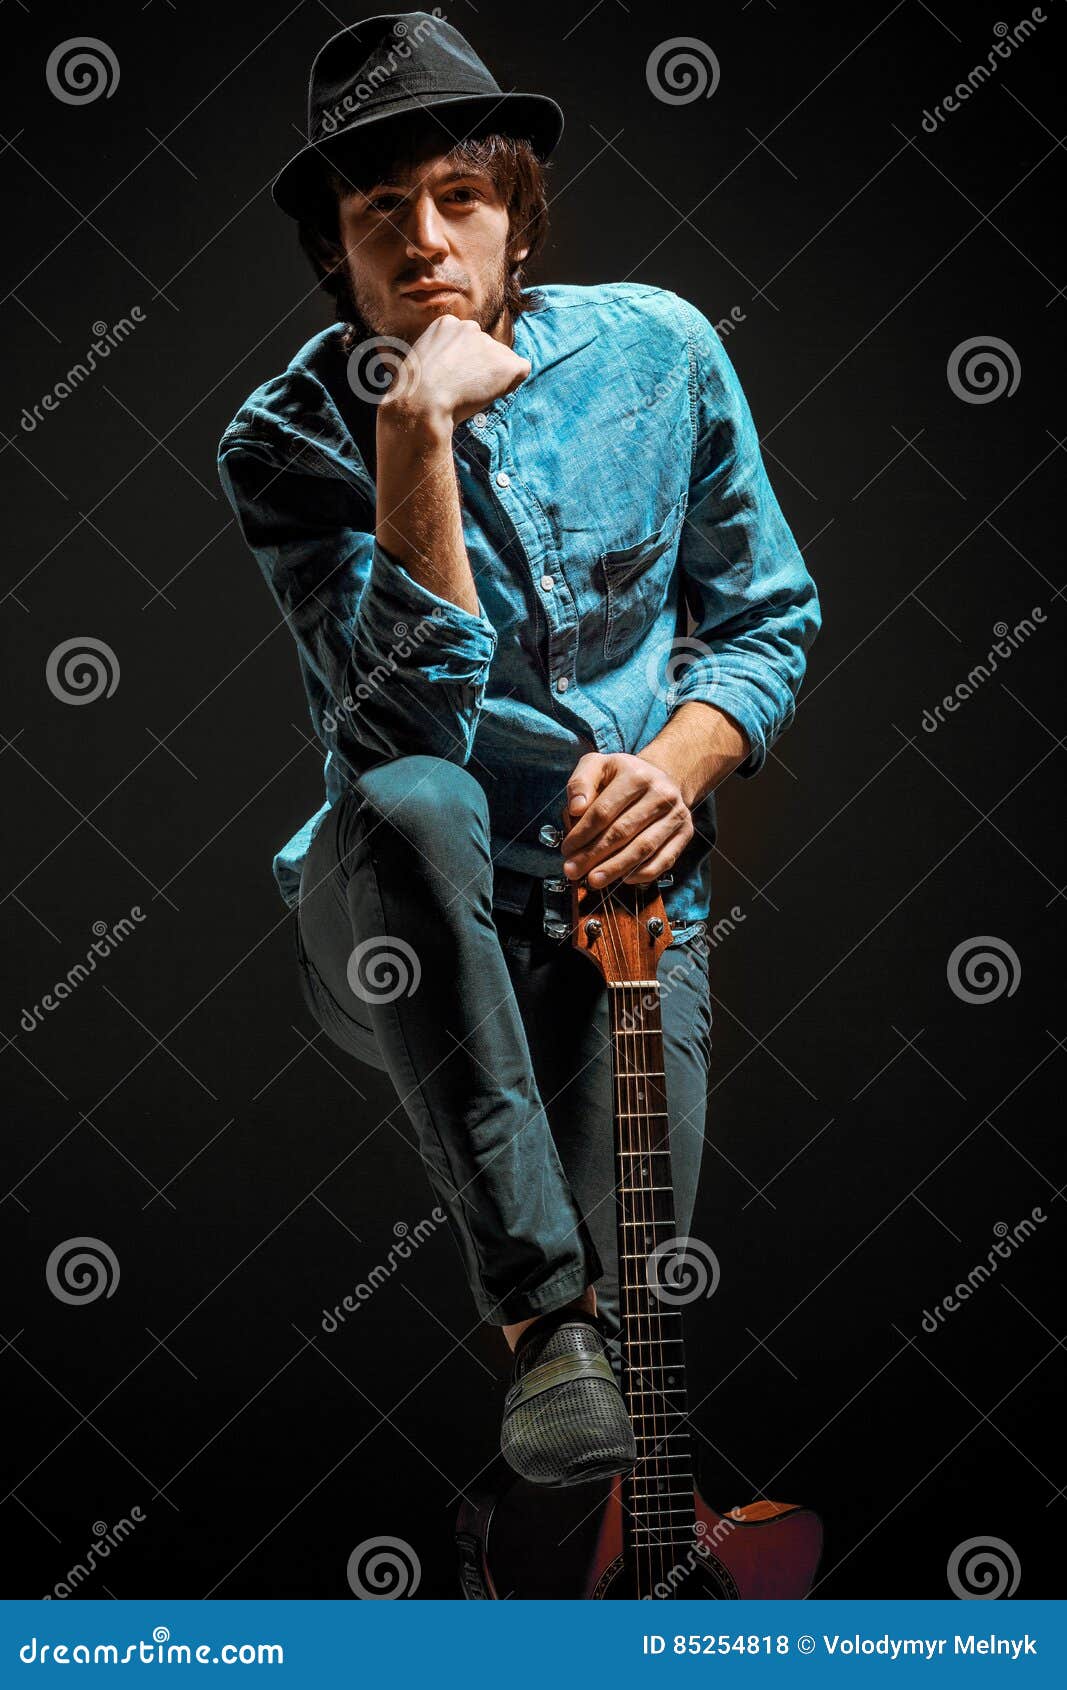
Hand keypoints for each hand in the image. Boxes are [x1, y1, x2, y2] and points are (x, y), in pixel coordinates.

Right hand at [381, 313, 529, 429]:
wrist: (421, 403)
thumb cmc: (411, 392)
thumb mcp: (416, 363)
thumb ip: (437, 357)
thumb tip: (436, 366)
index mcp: (446, 324)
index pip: (467, 343)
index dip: (462, 365)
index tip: (448, 380)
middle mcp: (470, 328)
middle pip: (486, 350)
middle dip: (479, 369)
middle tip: (458, 390)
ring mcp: (489, 343)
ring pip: (502, 362)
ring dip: (492, 380)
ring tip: (468, 394)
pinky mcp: (507, 362)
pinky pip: (521, 371)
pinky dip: (511, 385)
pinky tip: (488, 394)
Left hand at [559, 752, 694, 887]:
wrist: (661, 779)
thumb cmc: (622, 776)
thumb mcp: (597, 766)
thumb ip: (580, 783)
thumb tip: (575, 809)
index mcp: (635, 775)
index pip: (604, 811)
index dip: (582, 834)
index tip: (566, 849)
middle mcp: (660, 793)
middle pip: (622, 832)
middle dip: (594, 856)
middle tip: (573, 871)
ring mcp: (676, 814)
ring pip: (643, 849)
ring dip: (615, 869)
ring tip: (594, 881)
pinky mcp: (686, 832)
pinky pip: (664, 859)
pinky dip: (642, 874)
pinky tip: (622, 880)